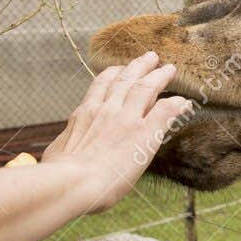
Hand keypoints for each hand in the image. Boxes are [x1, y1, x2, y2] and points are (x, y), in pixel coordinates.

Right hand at [42, 52, 191, 212]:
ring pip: (146, 88)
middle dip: (139, 67)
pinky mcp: (145, 132)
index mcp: (84, 114)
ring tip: (169, 69)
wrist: (71, 183)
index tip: (119, 69)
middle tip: (151, 57)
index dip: (112, 75)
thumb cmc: (57, 177)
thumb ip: (65, 146)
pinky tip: (185, 103)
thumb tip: (59, 153)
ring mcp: (126, 119)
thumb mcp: (56, 153)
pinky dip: (176, 105)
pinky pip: (167, 111)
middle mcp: (106, 110)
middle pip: (126, 80)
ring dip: (159, 77)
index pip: (100, 87)